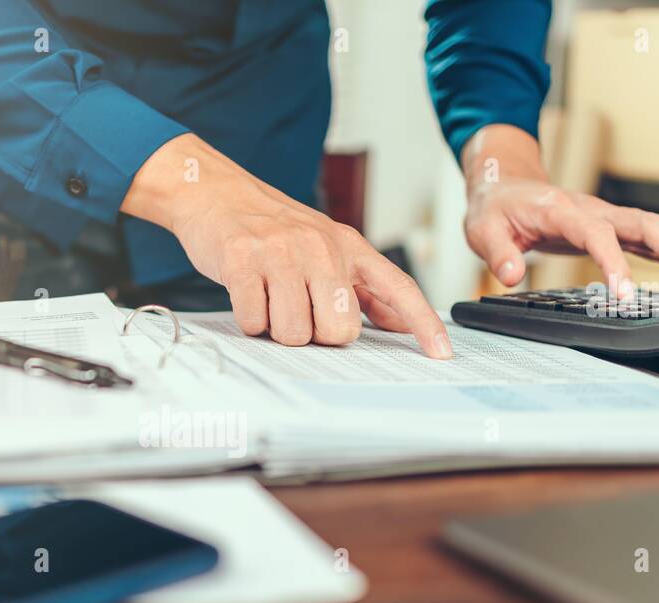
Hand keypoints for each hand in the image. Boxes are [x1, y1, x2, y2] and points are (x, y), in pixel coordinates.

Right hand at [122, 134, 451, 356]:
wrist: (216, 192)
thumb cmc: (271, 228)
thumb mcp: (325, 247)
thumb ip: (365, 288)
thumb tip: (402, 321)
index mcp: (348, 246)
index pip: (398, 288)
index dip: (423, 324)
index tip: (442, 354)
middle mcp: (321, 247)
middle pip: (338, 330)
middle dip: (315, 334)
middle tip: (298, 310)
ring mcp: (281, 254)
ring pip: (295, 332)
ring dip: (278, 328)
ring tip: (270, 299)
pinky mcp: (242, 262)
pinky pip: (255, 322)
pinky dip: (249, 320)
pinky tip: (247, 295)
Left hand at [461, 125, 658, 299]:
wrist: (504, 185)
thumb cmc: (496, 207)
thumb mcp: (482, 230)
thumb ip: (497, 253)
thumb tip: (511, 277)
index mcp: (563, 210)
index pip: (597, 234)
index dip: (614, 263)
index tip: (626, 294)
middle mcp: (593, 210)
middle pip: (647, 224)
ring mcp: (607, 217)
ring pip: (657, 230)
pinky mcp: (612, 228)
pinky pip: (650, 240)